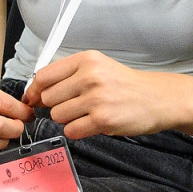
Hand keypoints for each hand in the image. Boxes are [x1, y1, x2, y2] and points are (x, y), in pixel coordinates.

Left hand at [25, 50, 169, 139]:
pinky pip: (72, 131)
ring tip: (88, 113)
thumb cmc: (125, 85)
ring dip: (69, 119)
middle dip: (56, 106)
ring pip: (58, 116)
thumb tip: (34, 92)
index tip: (34, 98)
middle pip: (48, 98)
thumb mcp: (99, 67)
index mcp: (87, 60)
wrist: (158, 98)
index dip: (35, 90)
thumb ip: (68, 75)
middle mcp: (91, 76)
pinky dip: (78, 131)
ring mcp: (97, 99)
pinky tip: (93, 123)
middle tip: (76, 105)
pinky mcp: (103, 120)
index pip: (44, 76)